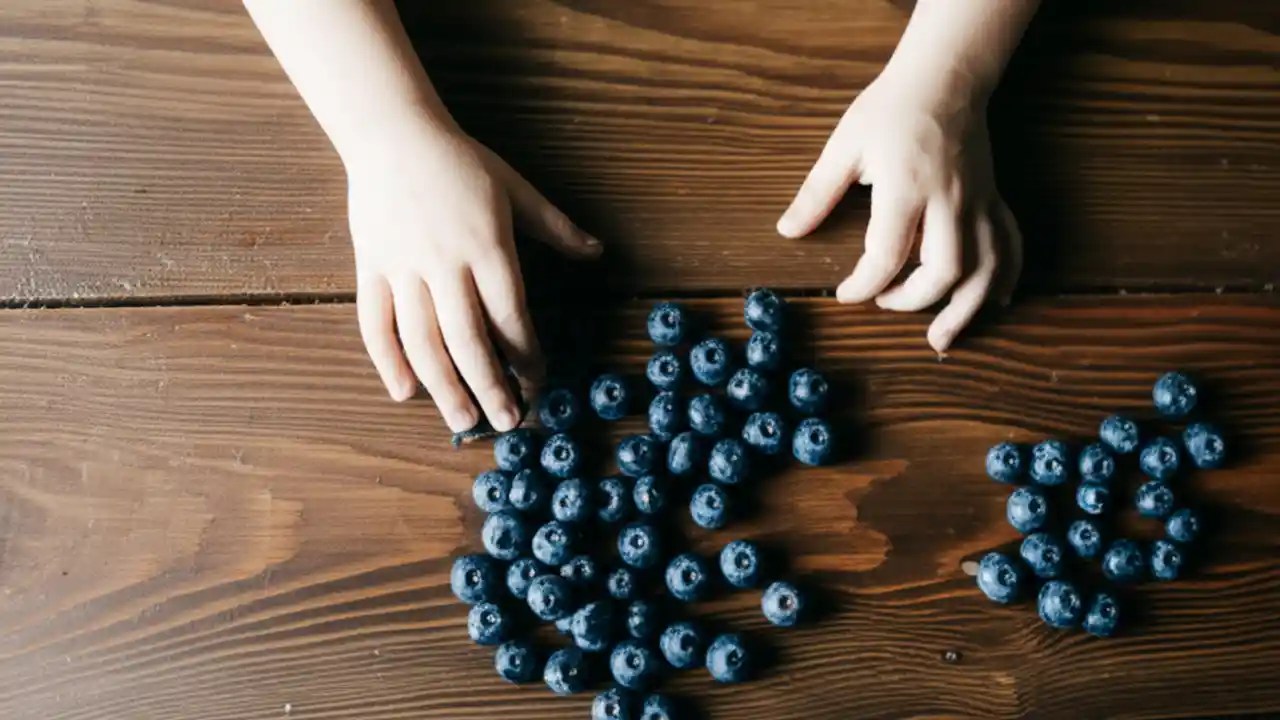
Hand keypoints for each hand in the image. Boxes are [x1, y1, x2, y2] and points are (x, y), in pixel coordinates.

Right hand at [345, 123, 600, 431]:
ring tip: (462, 420)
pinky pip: (376, 322)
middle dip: (490, 386)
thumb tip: (597, 252)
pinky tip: (404, 391)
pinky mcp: (371, 268)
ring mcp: (403, 268)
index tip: (537, 382)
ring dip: (443, 386)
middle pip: (468, 339)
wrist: (393, 133)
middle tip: (507, 421)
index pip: (511, 316)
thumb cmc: (461, 163)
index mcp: (487, 246)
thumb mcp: (516, 190)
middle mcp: (445, 262)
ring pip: (422, 340)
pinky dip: (387, 360)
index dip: (526, 356)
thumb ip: (556, 228)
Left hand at [777, 66, 1021, 353]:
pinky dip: (1005, 278)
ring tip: (942, 339)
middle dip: (914, 302)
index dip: (863, 285)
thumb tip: (787, 232)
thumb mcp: (844, 146)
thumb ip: (817, 193)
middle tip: (886, 306)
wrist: (945, 77)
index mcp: (907, 188)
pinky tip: (994, 302)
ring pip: (987, 267)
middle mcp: (949, 201)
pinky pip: (1010, 245)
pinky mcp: (993, 200)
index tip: (845, 295)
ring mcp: (978, 202)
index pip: (887, 254)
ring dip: (967, 308)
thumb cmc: (890, 109)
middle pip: (945, 270)